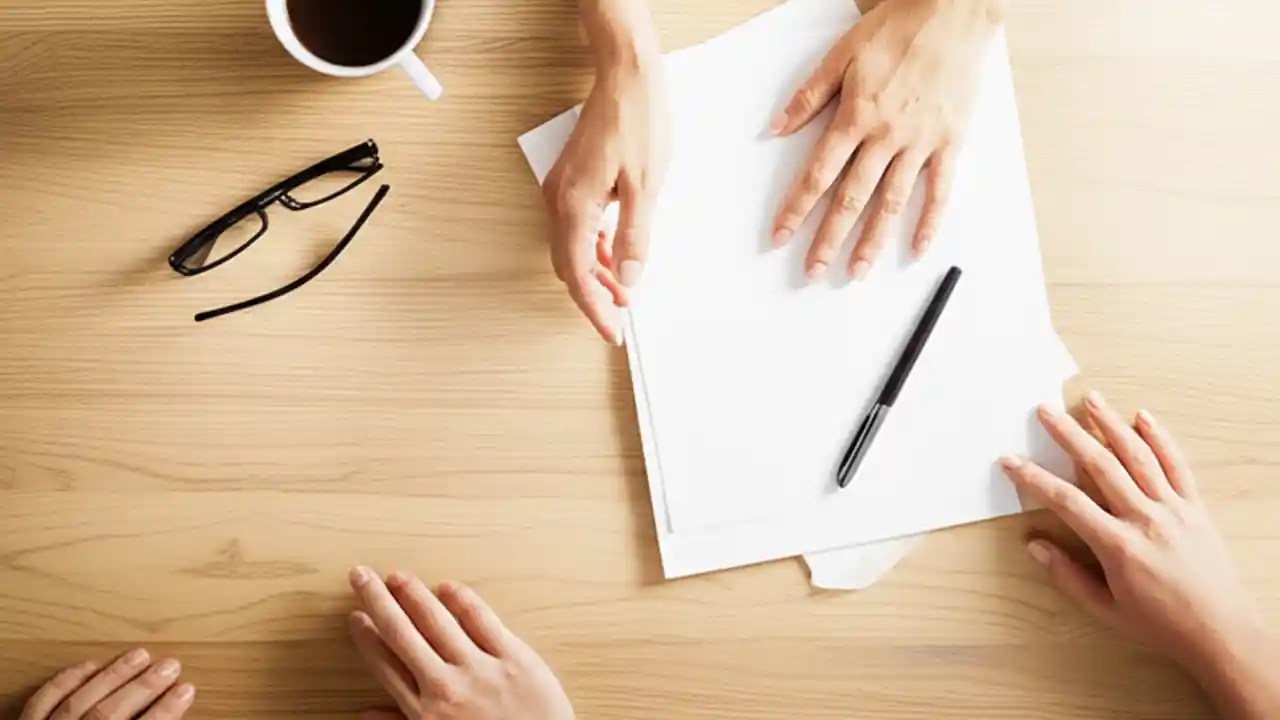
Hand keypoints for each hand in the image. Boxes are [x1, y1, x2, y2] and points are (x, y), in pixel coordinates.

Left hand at [20, 649, 194, 719]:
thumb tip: (171, 713)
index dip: (167, 710)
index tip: (187, 689)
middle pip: (108, 712)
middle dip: (143, 687)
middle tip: (171, 665)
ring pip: (79, 702)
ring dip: (112, 676)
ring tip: (139, 655)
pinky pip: (42, 702)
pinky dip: (65, 682)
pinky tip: (88, 665)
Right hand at [347, 567, 574, 719]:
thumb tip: (365, 714)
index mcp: (424, 713)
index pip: (385, 665)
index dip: (367, 637)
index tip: (356, 616)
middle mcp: (446, 687)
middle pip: (402, 634)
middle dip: (378, 601)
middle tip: (362, 575)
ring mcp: (480, 670)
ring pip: (438, 622)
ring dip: (414, 594)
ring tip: (397, 575)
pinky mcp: (514, 659)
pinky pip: (484, 622)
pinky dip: (463, 601)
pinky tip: (448, 587)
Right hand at [542, 58, 668, 344]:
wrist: (626, 77)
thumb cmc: (637, 122)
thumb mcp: (646, 186)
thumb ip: (634, 236)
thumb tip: (629, 277)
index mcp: (574, 205)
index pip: (577, 273)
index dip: (594, 308)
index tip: (612, 332)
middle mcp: (558, 200)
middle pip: (568, 266)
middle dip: (593, 296)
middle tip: (620, 318)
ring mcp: (560, 190)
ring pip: (570, 248)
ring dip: (593, 273)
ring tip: (624, 291)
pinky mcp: (570, 181)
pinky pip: (574, 227)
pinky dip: (592, 248)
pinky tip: (613, 254)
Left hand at [771, 0, 1000, 280]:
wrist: (952, 13)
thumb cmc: (897, 29)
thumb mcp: (842, 55)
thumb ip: (809, 96)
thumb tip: (777, 128)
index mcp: (856, 117)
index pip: (818, 175)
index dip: (797, 209)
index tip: (781, 236)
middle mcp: (887, 136)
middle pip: (852, 199)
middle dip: (829, 239)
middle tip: (813, 271)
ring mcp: (921, 143)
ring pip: (892, 203)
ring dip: (872, 241)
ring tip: (857, 271)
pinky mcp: (950, 142)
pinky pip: (939, 190)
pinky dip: (928, 221)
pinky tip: (916, 248)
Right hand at [1002, 392, 1279, 717]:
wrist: (1220, 632)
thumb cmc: (1161, 625)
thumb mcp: (1106, 609)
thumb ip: (1068, 576)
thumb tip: (1035, 546)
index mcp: (1118, 546)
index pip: (1066, 501)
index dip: (1034, 478)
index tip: (1011, 460)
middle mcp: (1145, 519)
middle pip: (1100, 465)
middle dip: (1069, 434)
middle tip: (1046, 410)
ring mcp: (1173, 510)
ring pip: (1138, 457)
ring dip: (1111, 424)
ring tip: (1090, 399)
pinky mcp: (1195, 508)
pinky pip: (1176, 466)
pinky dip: (1161, 439)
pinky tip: (1144, 418)